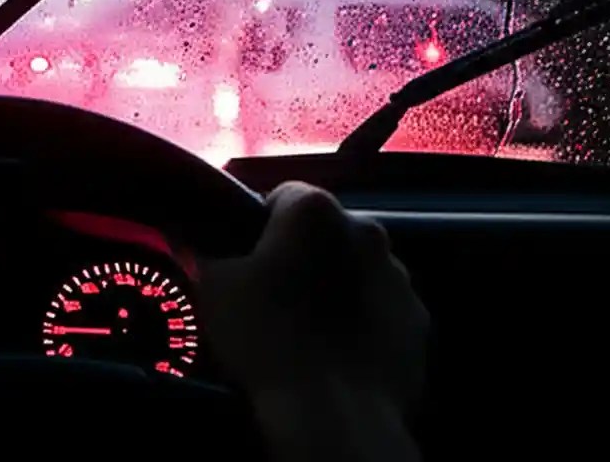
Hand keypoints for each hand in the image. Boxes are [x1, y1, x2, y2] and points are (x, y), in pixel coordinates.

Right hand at [202, 182, 427, 460]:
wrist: (331, 413)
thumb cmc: (266, 338)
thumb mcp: (215, 285)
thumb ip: (204, 245)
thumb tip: (192, 228)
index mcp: (315, 211)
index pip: (283, 196)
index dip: (260, 227)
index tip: (247, 261)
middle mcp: (366, 231)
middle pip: (325, 233)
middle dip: (302, 255)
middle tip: (273, 297)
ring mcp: (399, 277)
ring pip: (356, 270)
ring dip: (335, 286)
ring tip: (306, 329)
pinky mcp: (417, 320)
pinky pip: (381, 309)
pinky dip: (363, 321)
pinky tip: (337, 351)